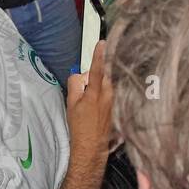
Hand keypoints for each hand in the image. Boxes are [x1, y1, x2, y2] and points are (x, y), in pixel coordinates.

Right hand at [65, 41, 113, 158]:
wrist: (91, 145)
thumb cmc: (80, 126)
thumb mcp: (71, 104)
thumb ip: (75, 85)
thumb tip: (79, 75)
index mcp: (96, 92)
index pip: (98, 69)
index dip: (98, 55)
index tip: (102, 42)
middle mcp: (109, 93)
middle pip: (101, 75)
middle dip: (92, 77)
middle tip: (82, 92)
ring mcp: (115, 99)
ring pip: (105, 84)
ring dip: (96, 87)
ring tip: (87, 104)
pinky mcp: (117, 105)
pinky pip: (108, 92)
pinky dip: (100, 94)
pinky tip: (94, 109)